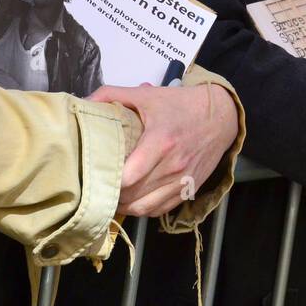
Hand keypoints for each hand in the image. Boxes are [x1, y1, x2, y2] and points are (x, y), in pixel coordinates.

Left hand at [88, 82, 238, 216]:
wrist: (222, 117)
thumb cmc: (181, 105)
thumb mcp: (147, 95)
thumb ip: (112, 94)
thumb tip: (83, 102)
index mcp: (160, 141)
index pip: (128, 177)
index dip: (108, 181)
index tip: (94, 176)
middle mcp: (173, 166)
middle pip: (133, 195)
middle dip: (111, 195)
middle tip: (97, 189)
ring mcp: (182, 181)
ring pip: (145, 208)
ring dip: (125, 206)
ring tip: (111, 198)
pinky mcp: (189, 189)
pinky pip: (161, 210)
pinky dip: (144, 209)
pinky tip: (133, 200)